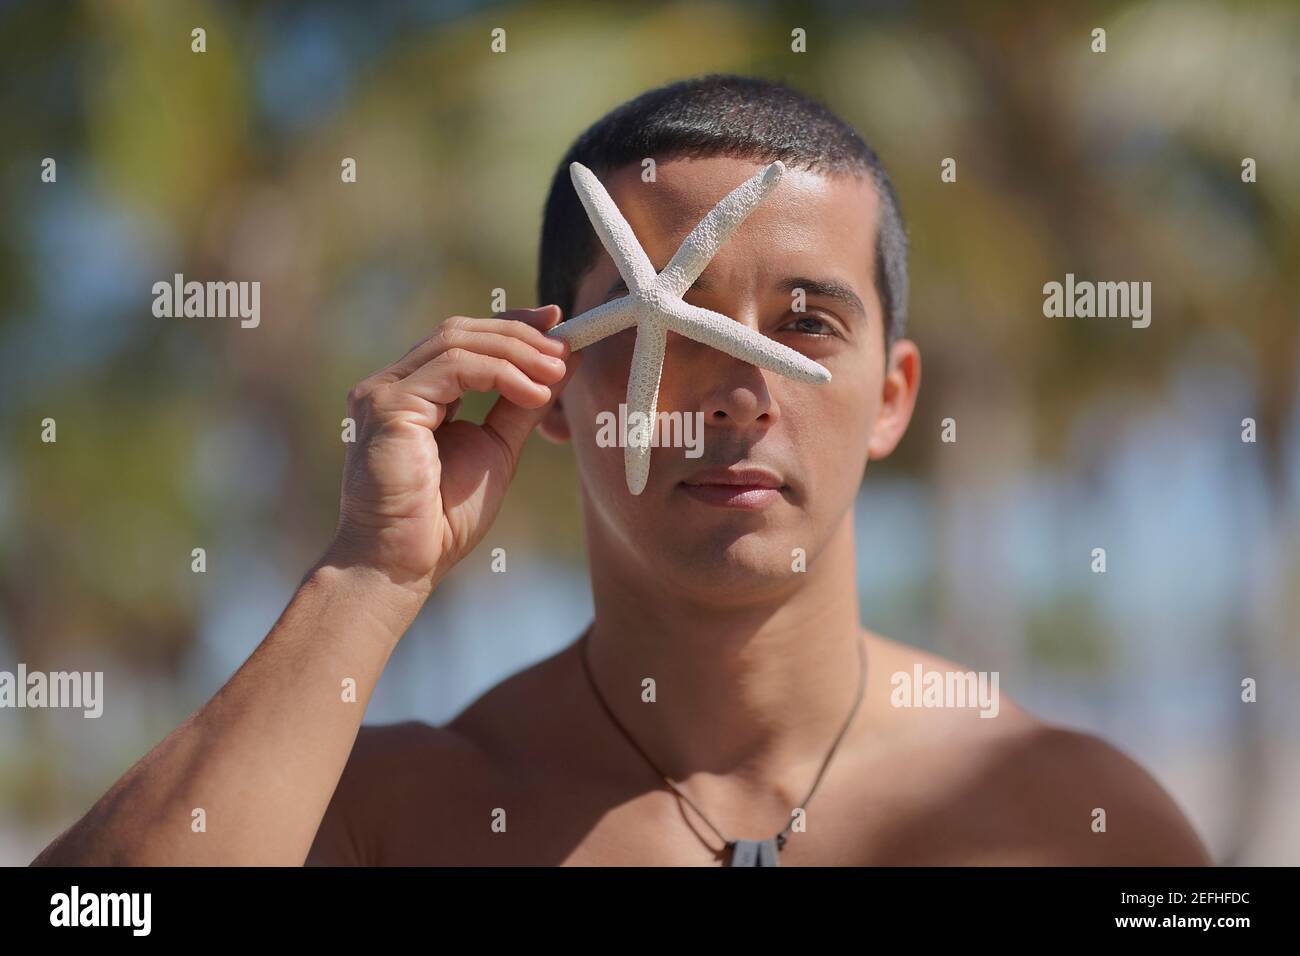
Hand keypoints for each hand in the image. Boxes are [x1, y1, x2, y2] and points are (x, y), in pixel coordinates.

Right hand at [322, 305, 578, 595]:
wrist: (403, 563)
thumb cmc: (443, 519)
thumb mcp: (497, 448)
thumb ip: (522, 405)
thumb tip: (562, 361)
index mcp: (413, 393)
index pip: (463, 339)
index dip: (511, 325)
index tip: (558, 322)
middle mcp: (392, 385)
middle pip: (459, 331)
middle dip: (519, 335)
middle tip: (565, 349)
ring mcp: (384, 392)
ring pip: (457, 341)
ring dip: (516, 352)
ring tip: (556, 373)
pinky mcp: (388, 405)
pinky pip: (454, 368)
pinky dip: (501, 373)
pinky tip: (533, 394)